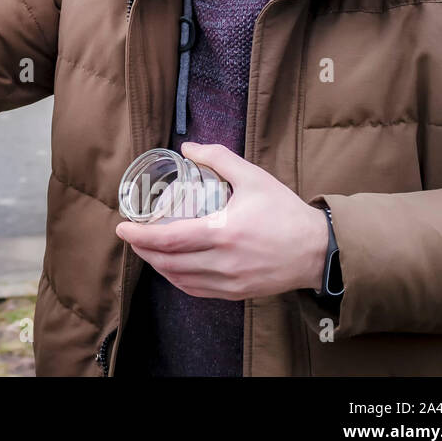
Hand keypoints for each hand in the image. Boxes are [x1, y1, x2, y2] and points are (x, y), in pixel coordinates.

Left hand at [113, 142, 327, 299]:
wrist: (318, 250)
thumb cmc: (285, 212)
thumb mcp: (254, 177)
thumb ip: (219, 158)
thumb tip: (187, 147)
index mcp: (224, 233)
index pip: (170, 240)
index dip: (140, 236)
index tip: (123, 228)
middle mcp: (223, 262)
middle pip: (168, 263)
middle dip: (143, 251)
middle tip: (131, 237)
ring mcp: (230, 282)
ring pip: (179, 279)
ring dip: (157, 266)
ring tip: (147, 250)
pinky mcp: (236, 293)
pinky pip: (196, 291)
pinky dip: (177, 279)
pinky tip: (171, 267)